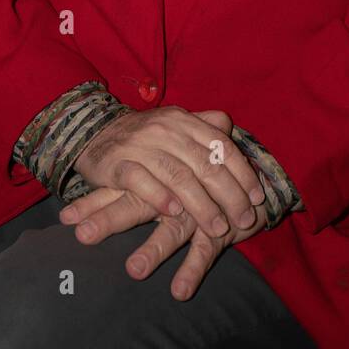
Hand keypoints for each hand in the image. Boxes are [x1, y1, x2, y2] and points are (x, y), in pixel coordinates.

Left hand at [59, 179, 268, 300]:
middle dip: (109, 220)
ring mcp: (195, 211)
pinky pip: (205, 251)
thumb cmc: (198, 182)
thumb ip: (128, 183)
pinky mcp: (218, 229)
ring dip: (153, 249)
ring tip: (134, 270)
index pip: (117, 188)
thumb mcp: (163, 180)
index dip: (91, 202)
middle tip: (84, 235)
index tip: (64, 217)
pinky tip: (180, 291)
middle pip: (135, 204)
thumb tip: (89, 187)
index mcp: (155, 180)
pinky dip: (193, 270)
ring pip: (170, 230)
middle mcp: (171, 194)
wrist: (250, 181)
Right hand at [72, 107, 264, 239]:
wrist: (91, 131)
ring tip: (218, 227)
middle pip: (205, 164)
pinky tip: (174, 213)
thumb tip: (229, 126)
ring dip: (201, 204)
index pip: (221, 146)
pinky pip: (141, 180)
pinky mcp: (117, 163)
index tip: (257, 197)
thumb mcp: (173, 123)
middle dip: (229, 195)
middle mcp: (166, 130)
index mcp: (184, 121)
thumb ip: (202, 125)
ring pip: (178, 176)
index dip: (242, 173)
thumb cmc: (142, 136)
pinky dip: (159, 197)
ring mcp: (141, 146)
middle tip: (244, 220)